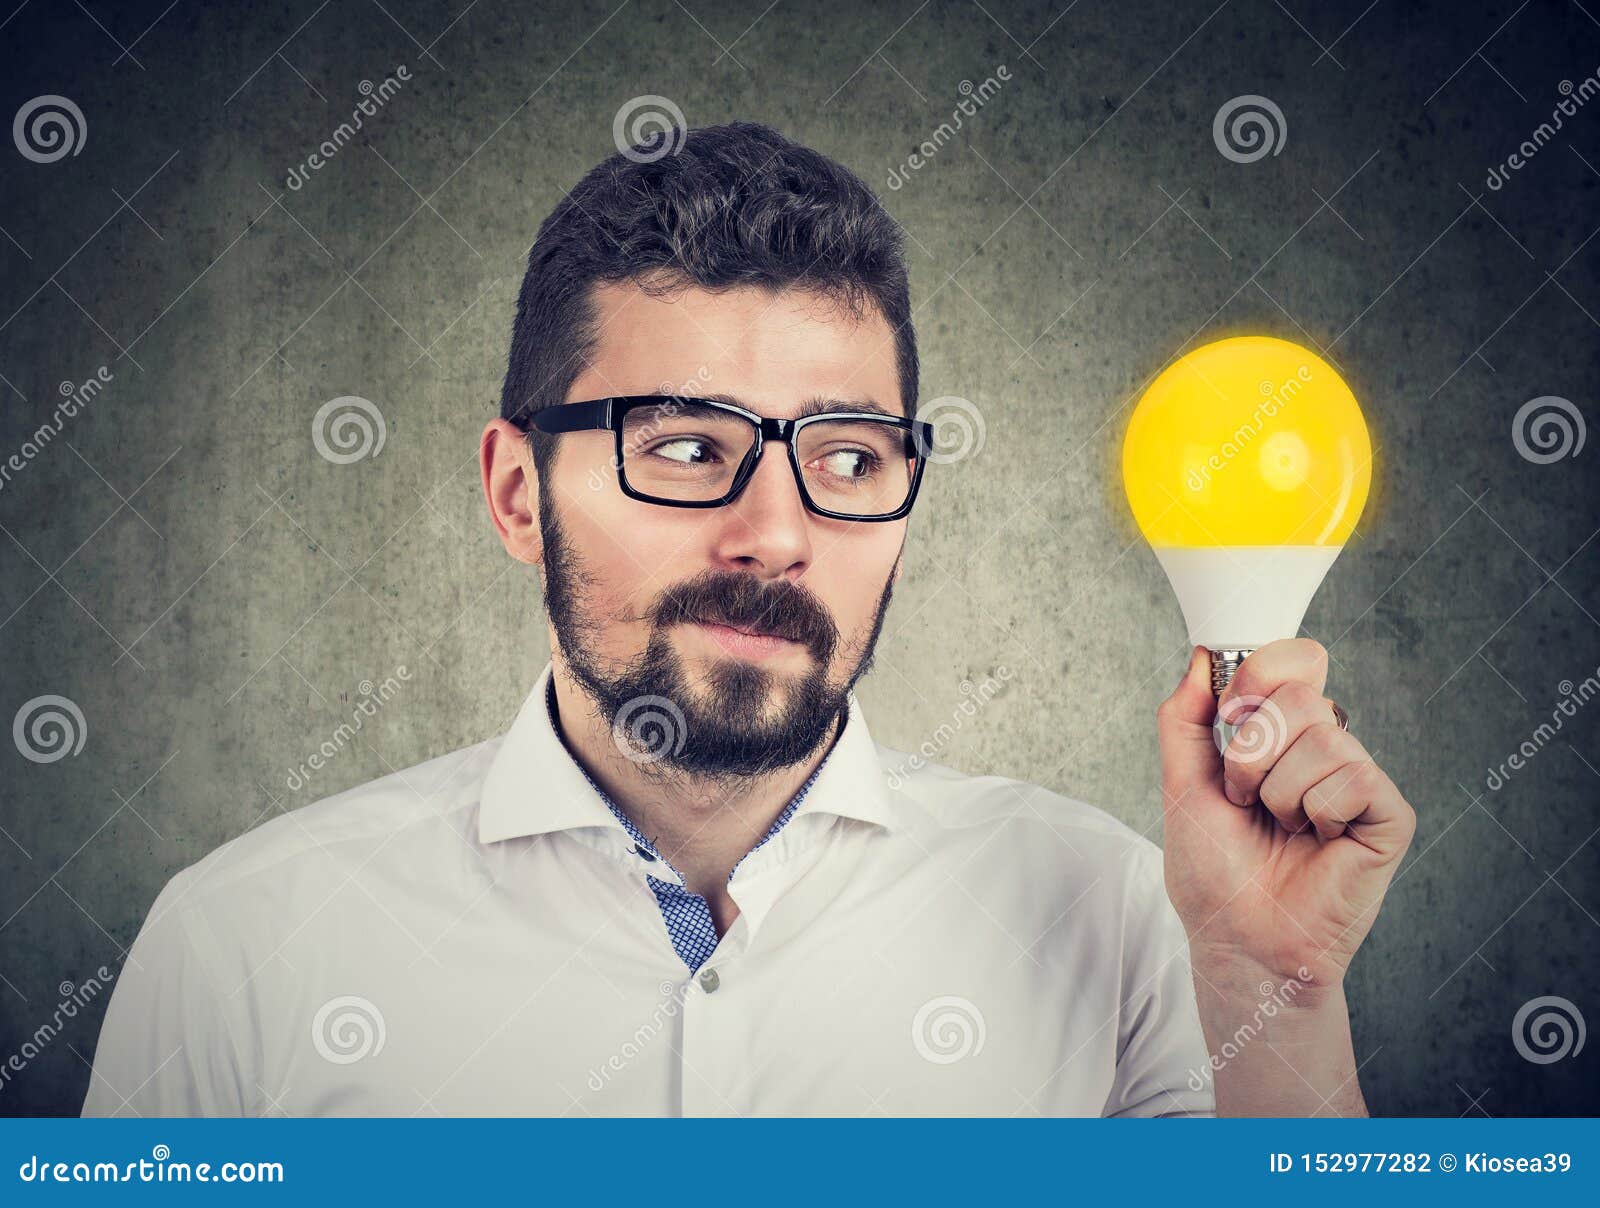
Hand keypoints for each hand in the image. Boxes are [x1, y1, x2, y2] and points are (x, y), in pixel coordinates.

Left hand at [1156, 639, 1415, 995]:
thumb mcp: (1181, 782)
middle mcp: (1326, 748)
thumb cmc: (1214, 870)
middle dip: (1251, 751)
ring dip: (1278, 790)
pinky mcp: (1389, 814)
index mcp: (1282, 734)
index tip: (1230, 710)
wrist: (1238, 937)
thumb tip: (1201, 657)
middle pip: (1302, 695)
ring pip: (1324, 736)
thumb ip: (1184, 716)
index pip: (1294, 660)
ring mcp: (1360, 780)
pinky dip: (1317, 810)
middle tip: (1245, 797)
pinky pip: (1354, 775)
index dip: (1259, 674)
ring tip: (1279, 826)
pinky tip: (1316, 840)